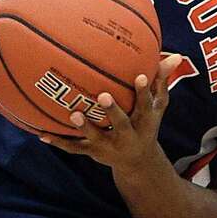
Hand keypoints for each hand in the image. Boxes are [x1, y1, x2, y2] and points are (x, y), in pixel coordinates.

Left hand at [38, 56, 183, 171]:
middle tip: (102, 95)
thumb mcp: (157, 106)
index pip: (146, 105)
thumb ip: (161, 80)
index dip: (144, 92)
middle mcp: (127, 136)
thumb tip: (176, 55)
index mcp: (144, 122)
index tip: (139, 76)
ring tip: (74, 114)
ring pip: (94, 138)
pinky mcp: (92, 152)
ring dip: (84, 127)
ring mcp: (108, 146)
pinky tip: (40, 132)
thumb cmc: (146, 124)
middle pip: (122, 124)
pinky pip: (73, 147)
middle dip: (113, 111)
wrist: (137, 162)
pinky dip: (57, 141)